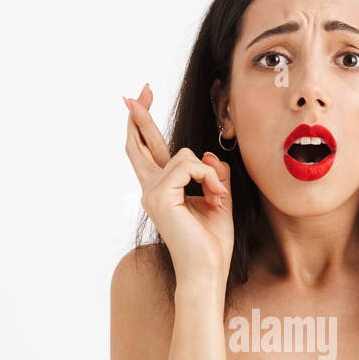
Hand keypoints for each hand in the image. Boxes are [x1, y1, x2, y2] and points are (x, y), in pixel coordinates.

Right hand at [123, 83, 233, 286]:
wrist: (207, 270)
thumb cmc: (212, 243)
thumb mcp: (218, 198)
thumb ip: (212, 174)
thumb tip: (207, 154)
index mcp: (163, 190)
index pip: (148, 151)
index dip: (144, 124)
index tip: (142, 98)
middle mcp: (151, 189)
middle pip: (141, 144)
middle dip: (142, 114)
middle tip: (139, 89)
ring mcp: (152, 192)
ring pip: (185, 155)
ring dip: (211, 175)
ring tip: (218, 200)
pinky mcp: (161, 194)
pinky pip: (191, 165)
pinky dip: (210, 179)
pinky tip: (216, 200)